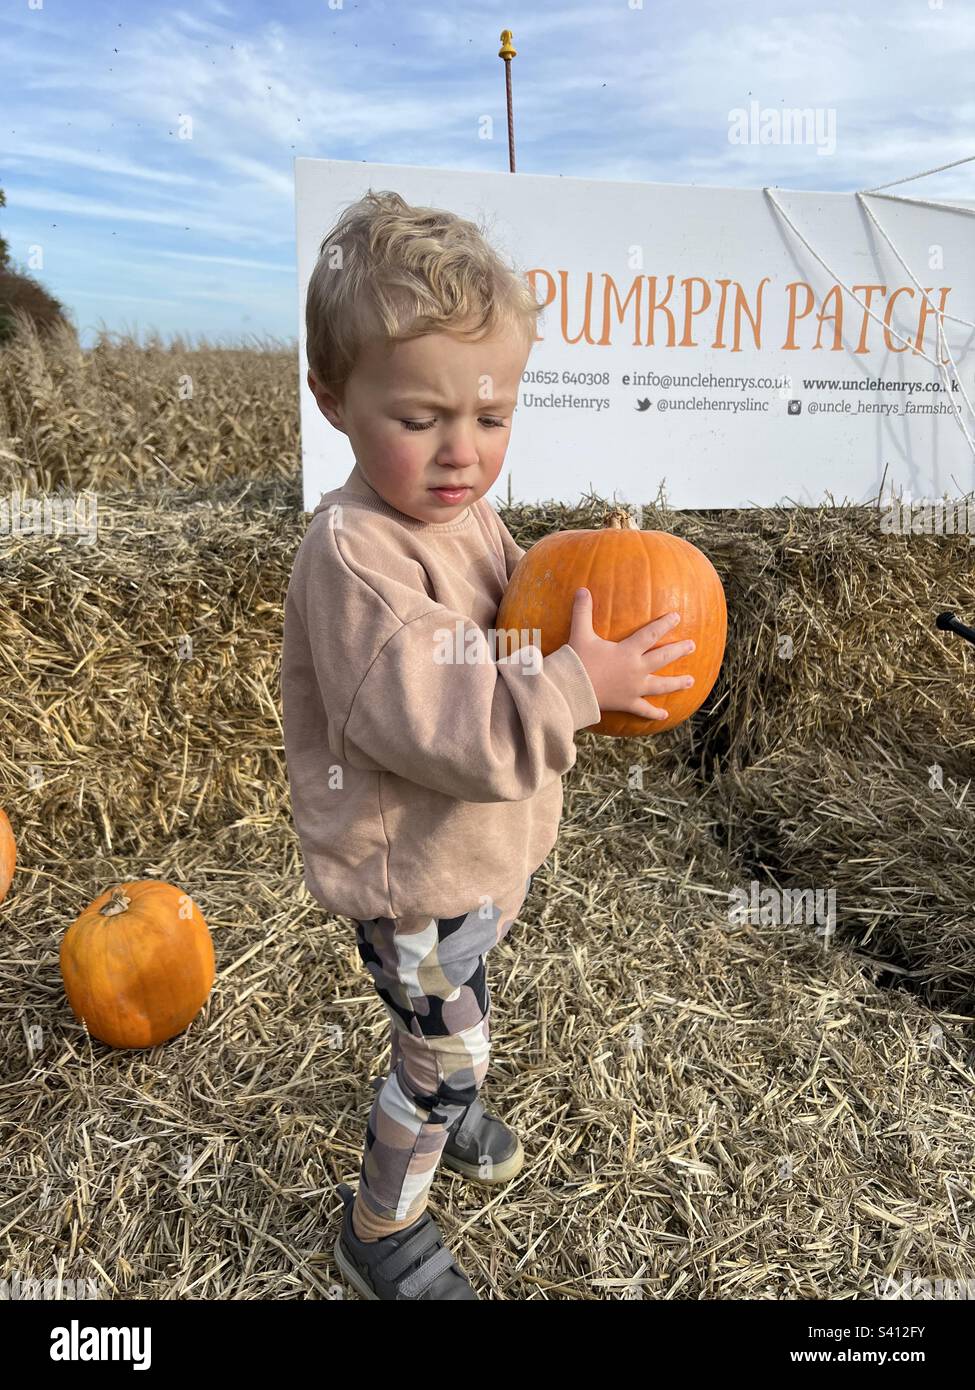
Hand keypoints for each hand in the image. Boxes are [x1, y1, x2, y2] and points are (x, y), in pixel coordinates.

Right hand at [566, 588, 695, 720]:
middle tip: (692, 646)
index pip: (651, 634)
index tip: (677, 617)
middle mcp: (636, 669)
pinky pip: (643, 710)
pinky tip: (664, 715)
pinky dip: (654, 714)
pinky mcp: (627, 703)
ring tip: (691, 681)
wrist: (571, 690)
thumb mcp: (580, 633)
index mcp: (627, 651)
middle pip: (662, 659)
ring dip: (676, 683)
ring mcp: (633, 688)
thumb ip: (583, 611)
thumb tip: (582, 589)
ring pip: (660, 686)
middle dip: (678, 651)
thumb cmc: (576, 661)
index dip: (664, 624)